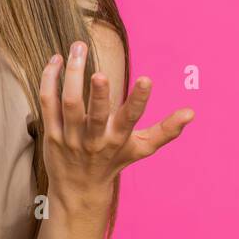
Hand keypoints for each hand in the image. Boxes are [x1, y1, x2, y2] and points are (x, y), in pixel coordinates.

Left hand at [39, 40, 192, 202]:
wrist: (78, 190)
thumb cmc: (113, 163)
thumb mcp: (140, 149)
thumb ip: (165, 131)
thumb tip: (191, 113)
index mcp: (118, 139)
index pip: (130, 118)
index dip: (139, 100)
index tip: (146, 79)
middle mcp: (94, 139)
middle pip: (95, 114)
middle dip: (99, 94)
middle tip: (100, 72)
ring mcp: (70, 136)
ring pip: (69, 104)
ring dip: (71, 75)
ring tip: (78, 48)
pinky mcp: (50, 133)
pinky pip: (47, 103)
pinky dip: (49, 80)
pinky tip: (56, 61)